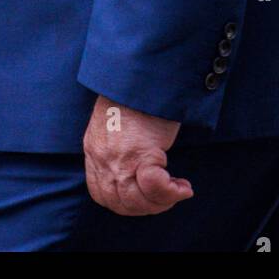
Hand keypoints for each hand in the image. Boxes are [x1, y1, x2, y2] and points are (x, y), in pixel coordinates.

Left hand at [82, 94, 192, 215]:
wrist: (142, 71)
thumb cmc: (137, 91)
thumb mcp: (118, 121)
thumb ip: (119, 143)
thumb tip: (140, 162)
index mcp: (94, 148)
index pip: (101, 192)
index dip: (126, 201)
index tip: (147, 194)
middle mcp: (101, 157)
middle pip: (119, 203)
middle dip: (147, 206)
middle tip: (169, 195)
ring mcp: (117, 158)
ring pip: (135, 202)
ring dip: (161, 202)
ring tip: (179, 189)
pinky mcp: (139, 153)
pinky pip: (153, 186)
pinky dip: (170, 191)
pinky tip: (183, 186)